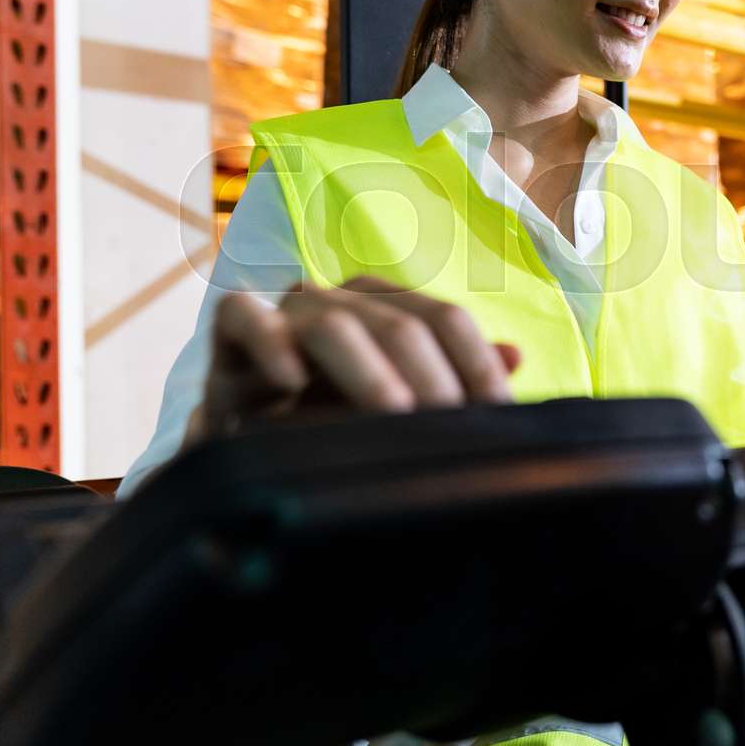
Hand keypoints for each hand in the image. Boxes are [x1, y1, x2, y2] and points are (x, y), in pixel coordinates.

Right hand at [186, 275, 520, 447]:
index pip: (446, 319)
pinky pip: (242, 316)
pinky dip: (269, 343)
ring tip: (395, 416)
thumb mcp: (400, 408)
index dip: (477, 364)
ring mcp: (284, 313)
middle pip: (399, 323)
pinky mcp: (227, 335)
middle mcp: (341, 299)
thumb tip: (517, 357)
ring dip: (369, 374)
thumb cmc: (333, 422)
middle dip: (432, 379)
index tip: (499, 416)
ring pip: (332, 323)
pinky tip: (291, 384)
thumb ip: (455, 382)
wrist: (246, 446)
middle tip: (450, 429)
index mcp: (388, 306)